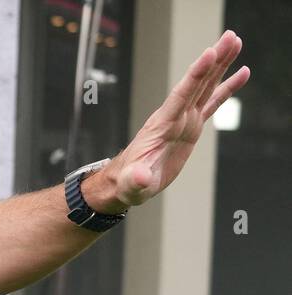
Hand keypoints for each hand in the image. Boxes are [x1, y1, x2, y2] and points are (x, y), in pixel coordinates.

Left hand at [87, 29, 248, 213]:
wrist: (125, 182)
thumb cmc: (126, 184)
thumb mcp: (130, 185)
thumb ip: (136, 180)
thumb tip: (140, 178)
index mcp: (162, 126)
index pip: (181, 96)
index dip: (195, 76)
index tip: (209, 53)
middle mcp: (174, 117)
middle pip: (197, 84)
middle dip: (213, 61)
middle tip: (231, 37)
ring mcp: (183, 120)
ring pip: (205, 87)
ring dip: (220, 65)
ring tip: (236, 42)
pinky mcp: (190, 127)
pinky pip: (211, 103)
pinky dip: (226, 88)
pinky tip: (241, 73)